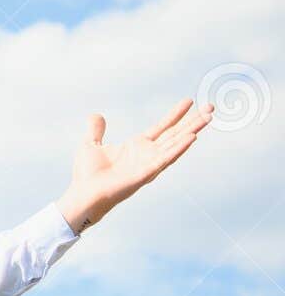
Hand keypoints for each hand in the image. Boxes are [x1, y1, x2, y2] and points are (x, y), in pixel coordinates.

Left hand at [53, 98, 214, 234]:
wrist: (83, 194)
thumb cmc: (87, 175)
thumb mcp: (91, 145)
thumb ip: (96, 130)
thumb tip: (96, 115)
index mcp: (137, 146)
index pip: (162, 127)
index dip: (175, 114)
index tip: (189, 101)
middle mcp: (148, 154)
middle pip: (176, 134)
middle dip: (193, 121)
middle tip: (211, 107)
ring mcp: (149, 164)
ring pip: (176, 144)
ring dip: (192, 130)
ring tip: (208, 118)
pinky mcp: (146, 173)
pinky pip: (166, 159)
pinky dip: (179, 148)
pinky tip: (192, 137)